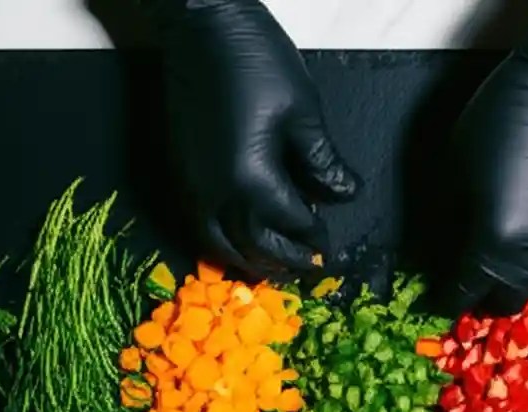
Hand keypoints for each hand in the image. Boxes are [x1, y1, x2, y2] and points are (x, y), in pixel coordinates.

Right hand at [151, 0, 358, 274]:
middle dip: (285, 260)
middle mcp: (216, 193)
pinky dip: (222, 242)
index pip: (290, 224)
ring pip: (219, 243)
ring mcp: (192, 185)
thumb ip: (324, 162)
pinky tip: (240, 240)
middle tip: (310, 268)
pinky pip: (199, 225)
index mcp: (251, 179)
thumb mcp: (303, 111)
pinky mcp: (180, 173)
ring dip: (251, 259)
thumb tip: (346, 195)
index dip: (313, 240)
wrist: (200, 28)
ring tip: (277, 264)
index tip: (331, 250)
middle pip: (253, 245)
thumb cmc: (256, 62)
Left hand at [444, 0, 527, 315]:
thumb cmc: (496, 122)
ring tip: (501, 264)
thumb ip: (448, 224)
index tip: (438, 300)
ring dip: (520, 282)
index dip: (448, 299)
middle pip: (509, 300)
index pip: (467, 291)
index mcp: (496, 243)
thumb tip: (446, 254)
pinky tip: (526, 245)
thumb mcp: (453, 174)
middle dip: (486, 296)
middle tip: (469, 281)